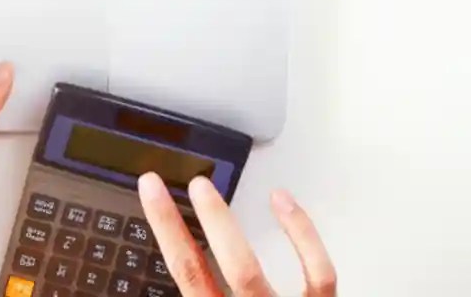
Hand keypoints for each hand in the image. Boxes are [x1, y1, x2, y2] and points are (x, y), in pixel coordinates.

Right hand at [138, 173, 336, 296]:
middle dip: (192, 223)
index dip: (165, 228)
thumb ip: (202, 295)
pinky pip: (318, 275)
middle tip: (185, 185)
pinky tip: (283, 203)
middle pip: (208, 270)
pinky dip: (302, 233)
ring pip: (249, 270)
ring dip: (226, 224)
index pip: (184, 272)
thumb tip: (175, 280)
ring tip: (209, 190)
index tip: (153, 192)